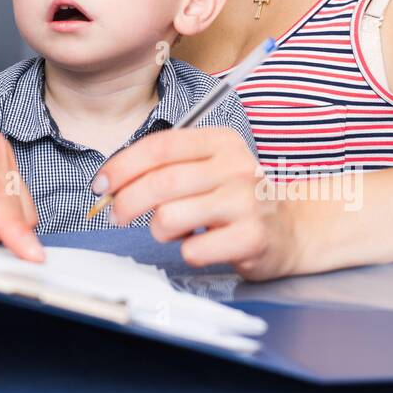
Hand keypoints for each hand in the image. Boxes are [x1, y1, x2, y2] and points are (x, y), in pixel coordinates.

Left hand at [95, 127, 299, 280]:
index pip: (159, 147)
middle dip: (126, 202)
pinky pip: (194, 249)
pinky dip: (186, 251)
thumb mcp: (208, 168)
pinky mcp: (252, 237)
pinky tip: (200, 244)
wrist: (291, 229)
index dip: (122, 166)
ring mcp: (246, 201)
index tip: (101, 184)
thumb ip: (166, 167)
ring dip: (158, 229)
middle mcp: (235, 166)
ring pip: (170, 217)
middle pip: (160, 183)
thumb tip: (112, 182)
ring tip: (173, 230)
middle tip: (116, 215)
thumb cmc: (236, 198)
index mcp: (219, 141)